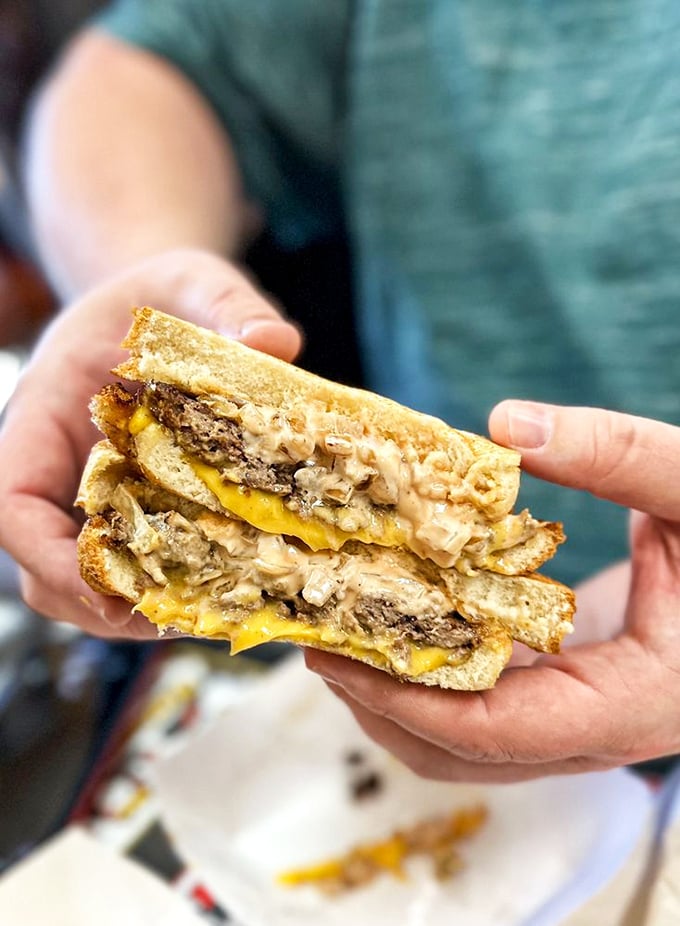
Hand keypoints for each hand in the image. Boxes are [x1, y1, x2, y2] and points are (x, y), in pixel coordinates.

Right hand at [0, 248, 300, 637]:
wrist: (163, 306)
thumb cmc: (164, 291)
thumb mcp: (195, 280)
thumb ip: (229, 304)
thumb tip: (275, 343)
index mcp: (43, 414)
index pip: (12, 500)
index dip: (47, 555)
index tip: (106, 588)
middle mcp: (56, 466)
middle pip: (42, 562)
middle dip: (100, 601)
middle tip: (182, 616)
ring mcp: (89, 493)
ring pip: (83, 578)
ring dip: (134, 608)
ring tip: (208, 613)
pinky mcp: (130, 507)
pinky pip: (131, 563)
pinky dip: (166, 587)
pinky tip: (225, 586)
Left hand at [305, 401, 679, 780]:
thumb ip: (618, 454)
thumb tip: (507, 425)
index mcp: (638, 701)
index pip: (495, 731)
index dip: (403, 697)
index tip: (333, 653)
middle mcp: (604, 730)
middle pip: (461, 752)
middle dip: (379, 701)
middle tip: (316, 634)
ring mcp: (586, 718)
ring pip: (468, 743)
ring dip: (398, 695)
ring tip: (343, 628)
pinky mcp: (574, 691)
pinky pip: (488, 707)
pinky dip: (435, 673)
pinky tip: (405, 613)